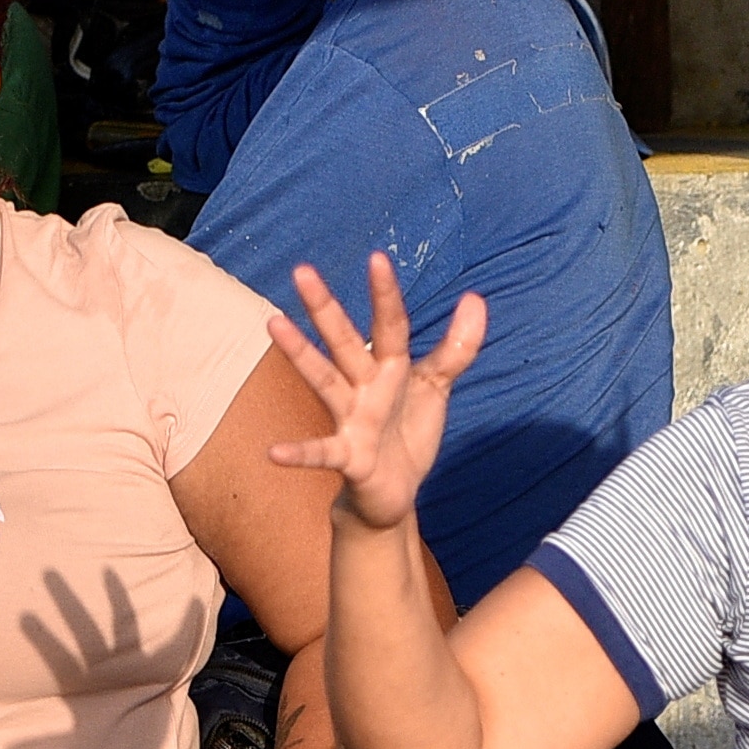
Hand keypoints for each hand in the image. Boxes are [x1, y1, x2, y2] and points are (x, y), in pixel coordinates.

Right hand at [268, 253, 482, 531]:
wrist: (394, 490)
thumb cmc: (407, 430)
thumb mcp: (436, 385)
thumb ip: (457, 346)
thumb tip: (474, 298)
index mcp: (389, 367)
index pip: (390, 325)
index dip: (386, 295)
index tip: (378, 258)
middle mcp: (364, 386)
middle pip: (344, 341)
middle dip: (325, 308)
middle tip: (301, 271)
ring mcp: (352, 419)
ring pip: (325, 381)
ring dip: (301, 354)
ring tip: (274, 324)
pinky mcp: (349, 457)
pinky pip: (321, 453)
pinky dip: (299, 453)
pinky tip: (273, 453)